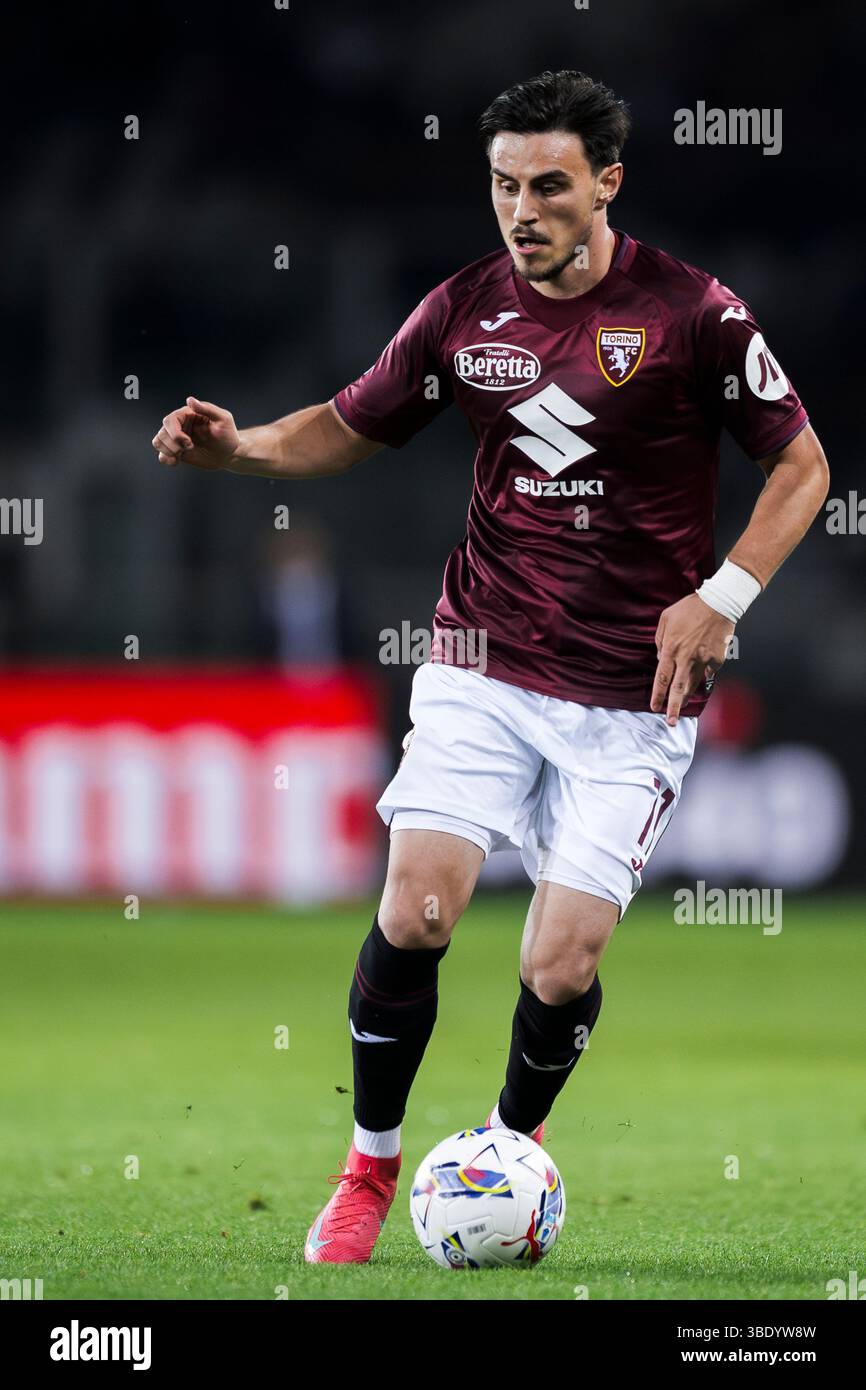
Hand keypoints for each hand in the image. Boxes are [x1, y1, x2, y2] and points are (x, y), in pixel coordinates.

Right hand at [152, 396, 239, 469]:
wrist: (230, 454)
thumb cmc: (228, 434)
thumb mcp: (223, 419)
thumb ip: (207, 409)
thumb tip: (189, 400)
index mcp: (188, 415)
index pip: (170, 420)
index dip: (175, 433)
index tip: (189, 443)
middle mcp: (179, 426)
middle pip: (162, 432)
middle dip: (173, 443)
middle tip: (190, 447)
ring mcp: (177, 439)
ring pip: (158, 442)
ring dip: (168, 450)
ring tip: (182, 454)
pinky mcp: (177, 452)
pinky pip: (162, 455)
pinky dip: (166, 459)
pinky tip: (177, 461)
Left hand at [651, 593, 734, 725]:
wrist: (719, 602)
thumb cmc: (690, 608)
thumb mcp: (666, 619)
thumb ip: (660, 640)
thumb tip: (660, 658)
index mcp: (672, 648)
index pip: (662, 678)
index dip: (658, 695)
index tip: (655, 708)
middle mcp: (687, 657)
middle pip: (679, 688)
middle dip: (674, 708)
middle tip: (671, 723)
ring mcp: (704, 659)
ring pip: (695, 683)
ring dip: (688, 695)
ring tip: (683, 704)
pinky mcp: (718, 658)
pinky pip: (710, 671)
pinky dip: (705, 673)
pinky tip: (703, 670)